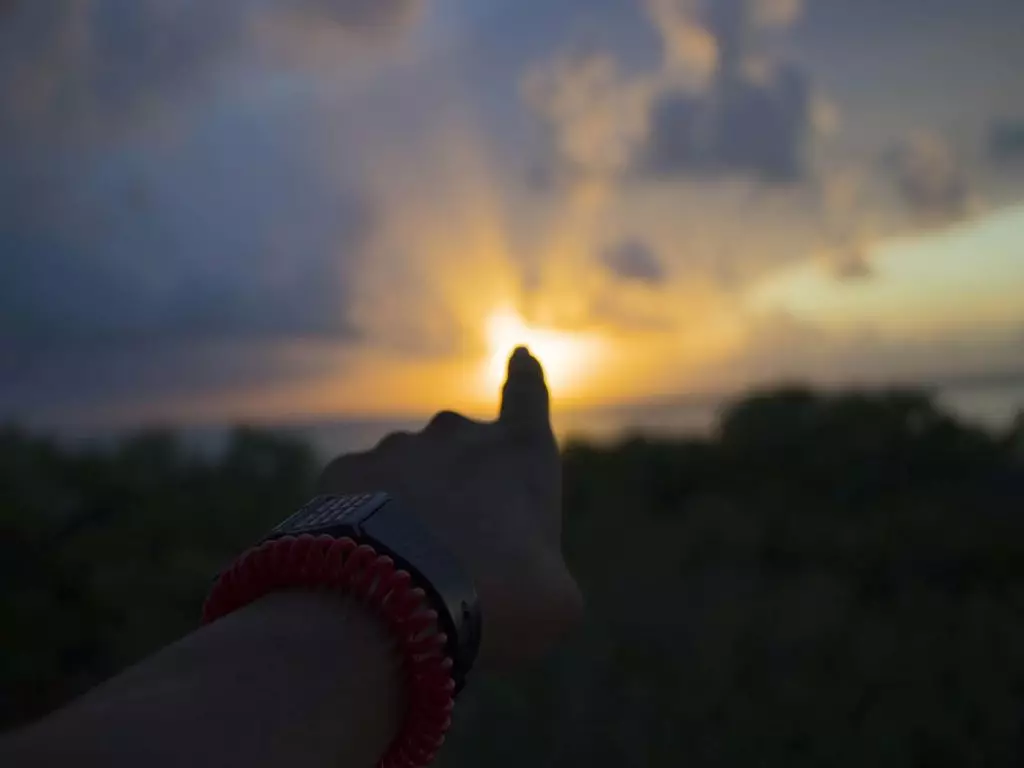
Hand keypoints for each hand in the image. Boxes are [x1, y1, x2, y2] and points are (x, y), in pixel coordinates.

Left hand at [318, 347, 582, 666]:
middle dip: (460, 494)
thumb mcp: (555, 601)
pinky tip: (367, 565)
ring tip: (409, 574)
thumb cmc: (498, 598)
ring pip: (408, 480)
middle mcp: (458, 434)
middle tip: (458, 560)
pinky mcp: (344, 471)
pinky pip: (359, 496)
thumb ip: (545, 575)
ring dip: (411, 512)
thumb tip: (525, 581)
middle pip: (463, 456)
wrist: (397, 601)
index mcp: (520, 452)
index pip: (529, 397)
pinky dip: (364, 524)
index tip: (520, 353)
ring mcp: (397, 448)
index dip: (526, 377)